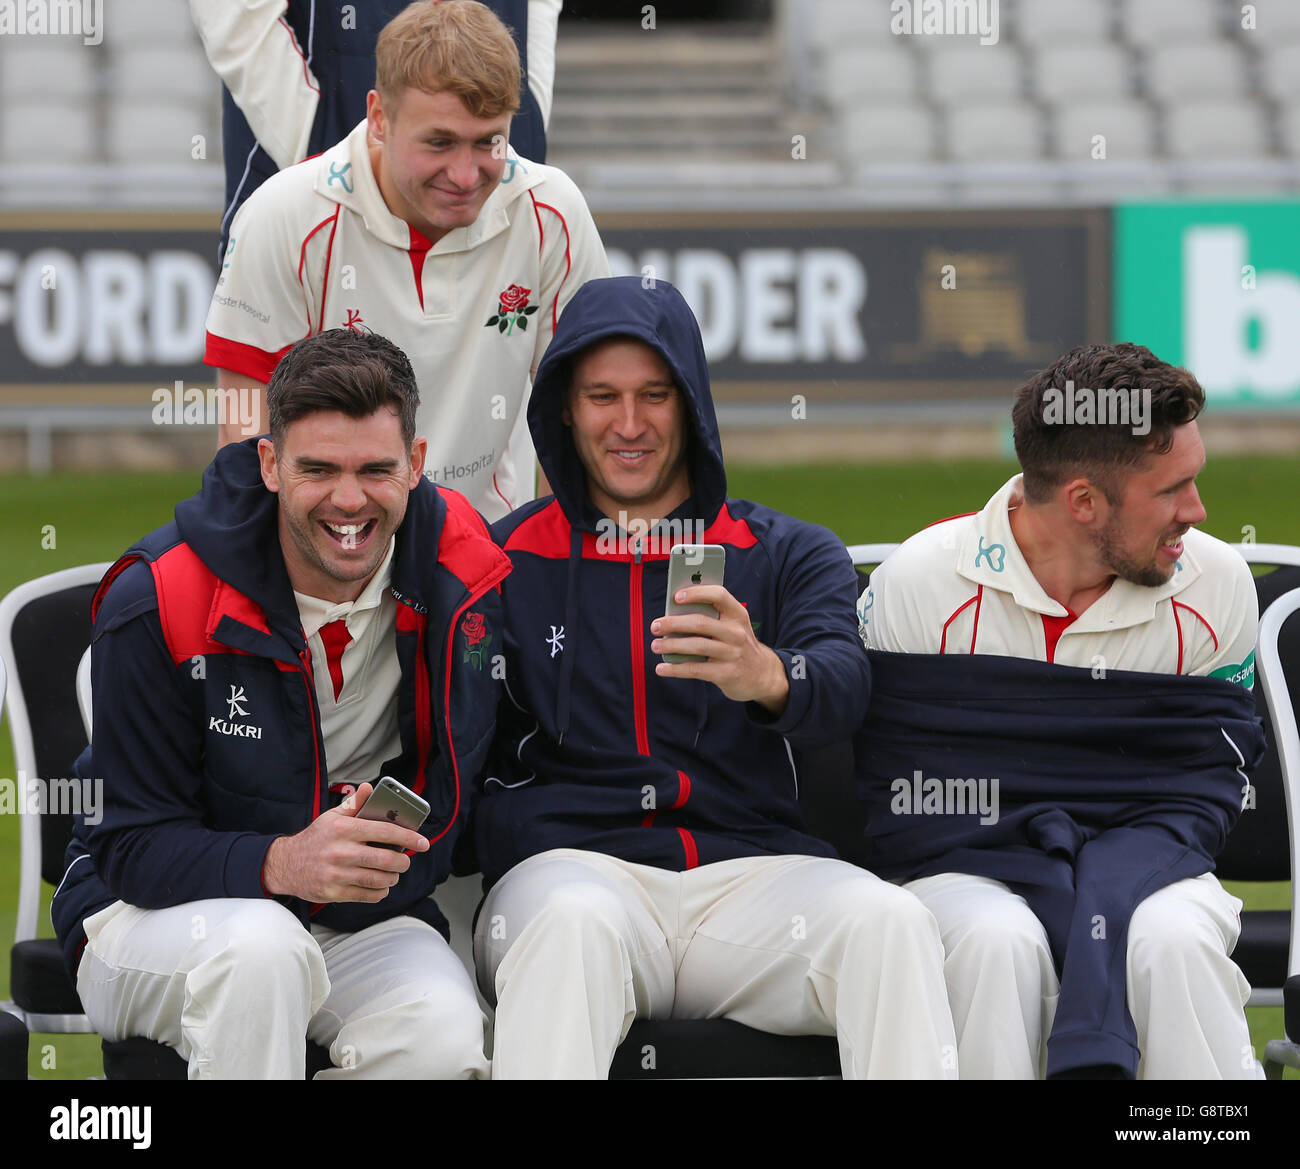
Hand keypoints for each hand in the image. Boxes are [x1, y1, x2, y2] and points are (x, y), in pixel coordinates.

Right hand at [261, 782, 429, 902]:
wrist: (284, 864)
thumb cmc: (315, 838)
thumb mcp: (331, 816)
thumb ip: (354, 804)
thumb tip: (370, 788)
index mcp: (343, 829)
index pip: (385, 832)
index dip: (408, 837)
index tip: (423, 842)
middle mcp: (341, 852)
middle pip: (386, 860)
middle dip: (403, 862)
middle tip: (405, 861)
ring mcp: (337, 874)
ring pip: (380, 880)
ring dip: (393, 877)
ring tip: (393, 873)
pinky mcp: (334, 892)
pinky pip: (368, 895)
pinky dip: (380, 892)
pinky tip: (380, 886)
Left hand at [651, 585, 789, 714]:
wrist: (762, 675)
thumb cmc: (737, 645)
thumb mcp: (733, 627)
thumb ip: (711, 618)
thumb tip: (673, 615)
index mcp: (738, 615)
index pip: (719, 595)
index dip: (697, 593)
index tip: (676, 596)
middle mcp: (737, 633)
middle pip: (701, 623)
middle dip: (673, 623)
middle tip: (655, 626)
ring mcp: (733, 654)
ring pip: (696, 646)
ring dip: (671, 645)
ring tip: (655, 645)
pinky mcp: (726, 674)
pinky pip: (695, 669)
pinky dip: (675, 669)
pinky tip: (662, 668)